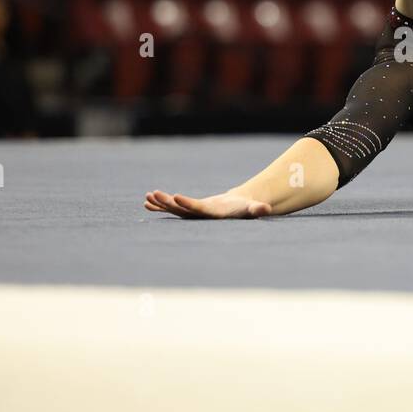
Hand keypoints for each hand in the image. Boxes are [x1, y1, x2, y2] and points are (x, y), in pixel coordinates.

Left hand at [144, 189, 272, 218]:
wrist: (235, 211)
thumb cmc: (244, 209)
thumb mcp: (251, 208)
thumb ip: (256, 210)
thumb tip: (265, 209)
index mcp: (213, 214)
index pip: (198, 209)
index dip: (187, 204)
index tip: (176, 197)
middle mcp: (200, 216)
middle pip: (182, 210)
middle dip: (168, 203)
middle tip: (156, 195)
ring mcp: (192, 214)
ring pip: (175, 209)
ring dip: (161, 204)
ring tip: (148, 197)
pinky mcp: (188, 210)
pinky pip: (172, 209)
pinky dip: (159, 206)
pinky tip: (147, 202)